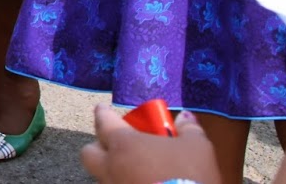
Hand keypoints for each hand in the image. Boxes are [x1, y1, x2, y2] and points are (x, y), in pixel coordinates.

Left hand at [80, 105, 219, 183]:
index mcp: (123, 143)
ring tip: (129, 169)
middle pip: (89, 152)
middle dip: (98, 146)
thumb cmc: (190, 175)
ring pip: (100, 175)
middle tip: (114, 145)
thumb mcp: (197, 148)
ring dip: (110, 169)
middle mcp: (110, 165)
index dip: (102, 113)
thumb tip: (185, 117)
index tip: (102, 109)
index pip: (103, 121)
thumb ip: (188, 129)